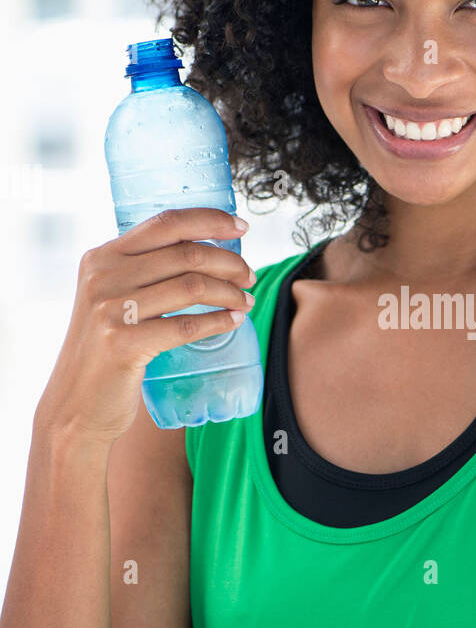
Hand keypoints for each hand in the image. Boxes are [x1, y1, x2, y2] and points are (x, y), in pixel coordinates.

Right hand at [35, 207, 254, 447]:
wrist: (74, 406)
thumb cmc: (103, 352)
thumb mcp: (109, 300)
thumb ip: (139, 274)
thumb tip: (201, 253)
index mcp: (101, 257)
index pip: (165, 223)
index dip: (210, 221)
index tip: (241, 228)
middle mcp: (103, 276)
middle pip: (186, 253)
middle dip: (229, 263)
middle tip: (248, 277)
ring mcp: (111, 310)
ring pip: (191, 286)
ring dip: (230, 292)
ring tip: (245, 301)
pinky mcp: (123, 344)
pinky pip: (186, 325)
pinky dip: (218, 321)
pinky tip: (234, 322)